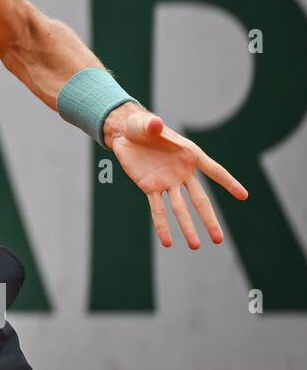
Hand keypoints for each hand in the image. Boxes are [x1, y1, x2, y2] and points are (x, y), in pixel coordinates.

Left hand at [105, 103, 248, 248]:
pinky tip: (167, 242)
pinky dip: (161, 225)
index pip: (214, 171)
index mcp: (190, 155)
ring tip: (195, 246)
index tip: (243, 196)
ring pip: (180, 208)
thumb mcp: (146, 124)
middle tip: (219, 239)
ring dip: (187, 227)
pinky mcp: (150, 187)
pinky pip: (157, 209)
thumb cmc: (142, 126)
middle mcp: (182, 173)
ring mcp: (167, 182)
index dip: (228, 182)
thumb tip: (155, 123)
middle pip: (200, 199)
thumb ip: (152, 125)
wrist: (126, 134)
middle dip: (209, 219)